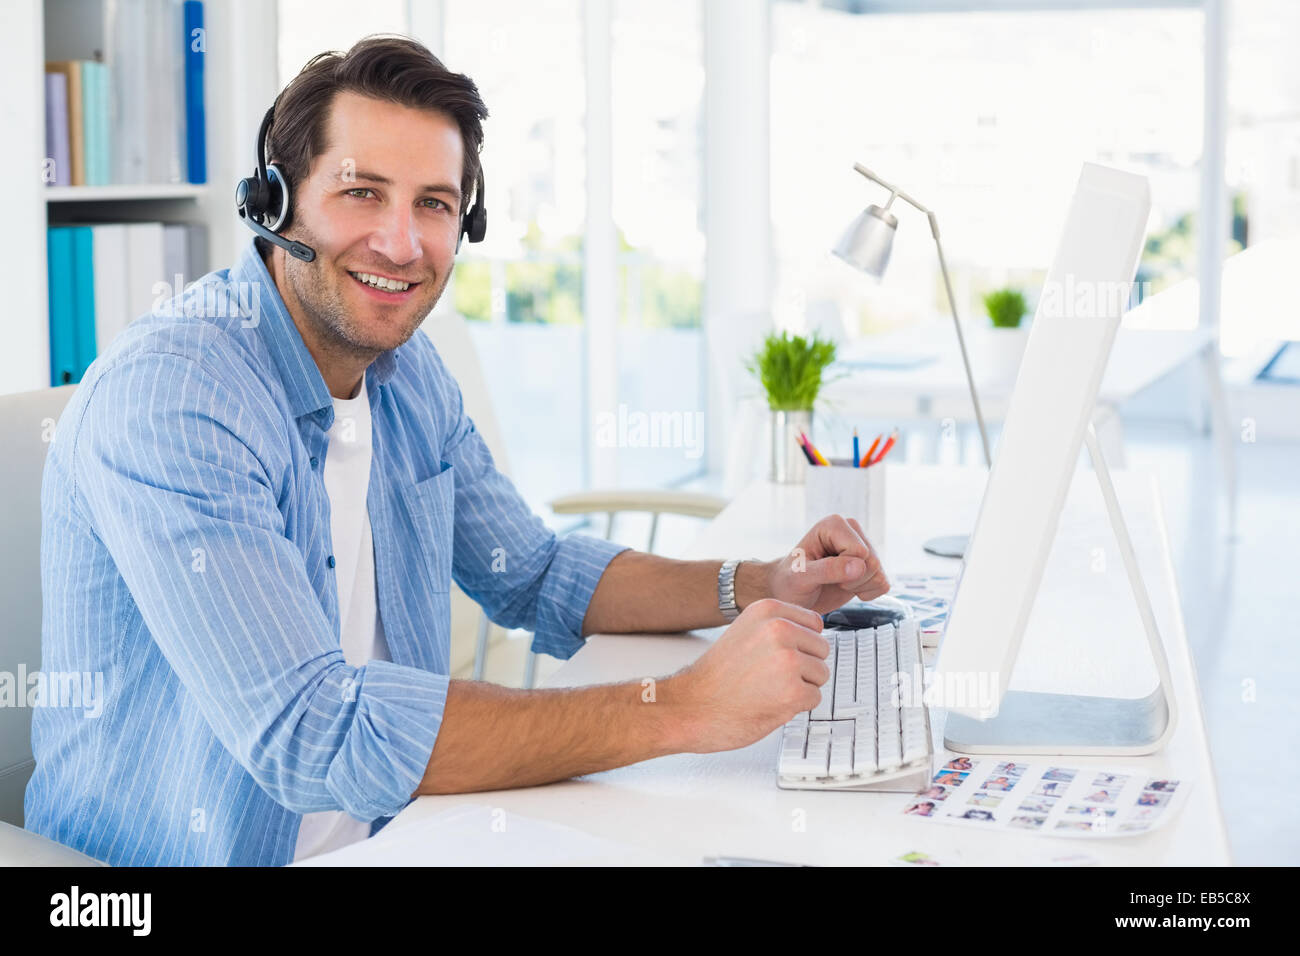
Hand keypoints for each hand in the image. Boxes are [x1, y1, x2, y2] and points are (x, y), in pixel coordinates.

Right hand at [671, 598, 828, 752]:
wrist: (691, 706)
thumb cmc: (715, 676)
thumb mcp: (745, 631)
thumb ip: (777, 627)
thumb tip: (813, 633)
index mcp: (767, 610)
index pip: (814, 623)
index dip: (800, 644)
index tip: (780, 655)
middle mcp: (779, 630)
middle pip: (822, 649)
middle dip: (803, 666)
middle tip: (770, 676)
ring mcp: (787, 660)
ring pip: (821, 674)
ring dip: (801, 686)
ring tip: (767, 688)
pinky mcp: (793, 691)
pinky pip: (815, 698)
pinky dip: (796, 706)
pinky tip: (769, 702)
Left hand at [768, 514, 888, 613]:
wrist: (791, 594)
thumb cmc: (789, 582)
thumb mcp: (801, 577)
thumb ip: (828, 569)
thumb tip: (859, 565)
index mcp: (834, 524)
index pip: (858, 551)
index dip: (842, 571)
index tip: (820, 574)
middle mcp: (851, 530)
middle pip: (873, 562)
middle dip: (851, 580)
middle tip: (828, 580)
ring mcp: (863, 546)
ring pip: (879, 574)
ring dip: (858, 587)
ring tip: (835, 583)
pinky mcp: (870, 564)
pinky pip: (884, 584)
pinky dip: (867, 593)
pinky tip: (847, 588)